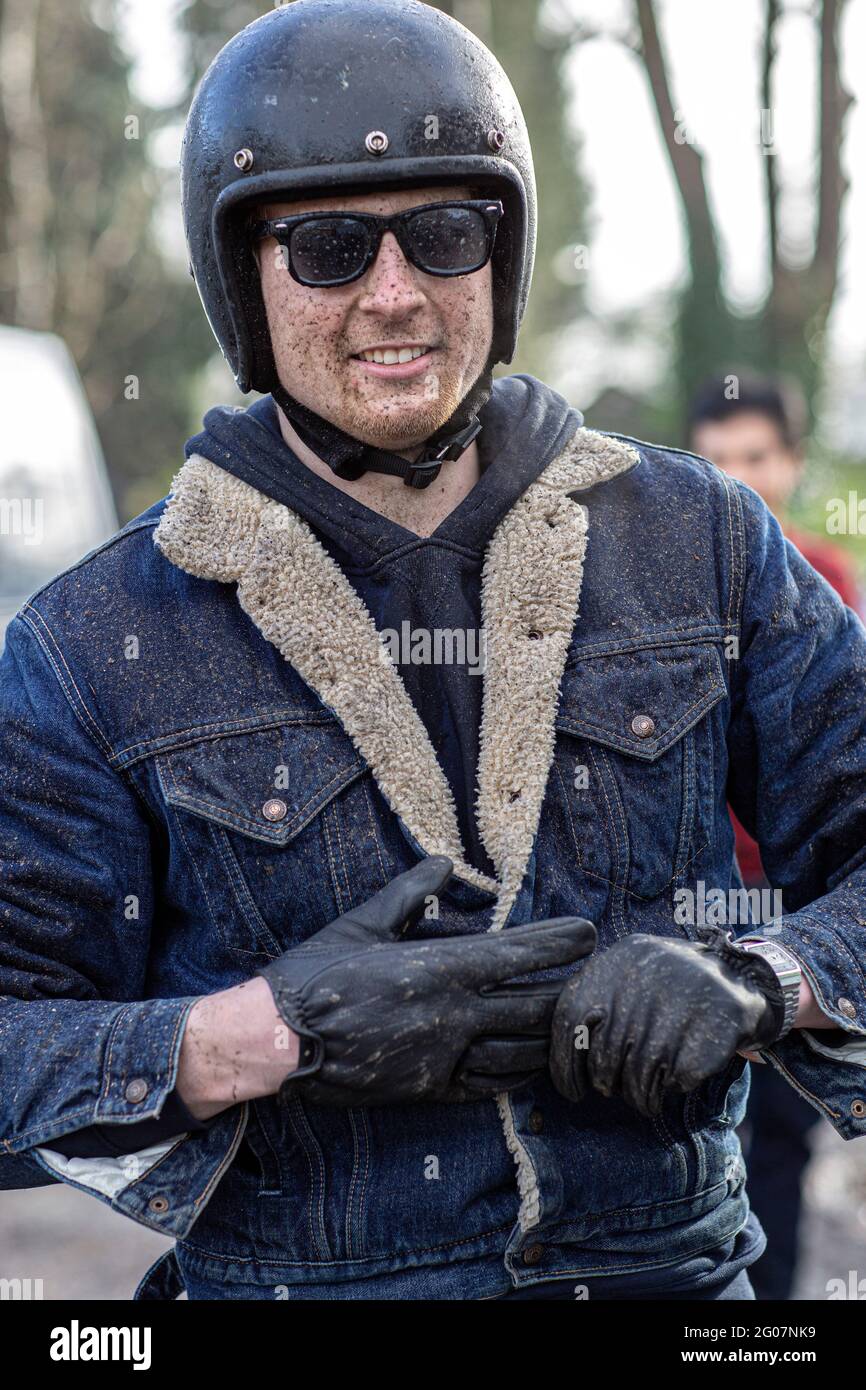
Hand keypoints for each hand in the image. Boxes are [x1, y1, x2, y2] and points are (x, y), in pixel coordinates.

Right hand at [258, 856, 596, 1106]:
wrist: (276, 1042)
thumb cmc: (316, 973)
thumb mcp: (363, 921)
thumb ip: (409, 893)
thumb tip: (443, 864)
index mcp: (437, 969)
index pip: (517, 955)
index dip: (559, 943)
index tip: (589, 931)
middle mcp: (451, 1017)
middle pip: (534, 1008)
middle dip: (571, 991)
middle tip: (597, 976)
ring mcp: (443, 1058)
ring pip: (520, 1051)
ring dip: (552, 1034)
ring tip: (576, 1018)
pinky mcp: (429, 1088)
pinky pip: (490, 1084)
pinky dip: (519, 1071)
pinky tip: (533, 1062)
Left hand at [549, 930, 783, 1116]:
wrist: (739, 979)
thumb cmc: (666, 989)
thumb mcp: (628, 976)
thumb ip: (594, 1002)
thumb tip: (560, 1061)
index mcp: (619, 959)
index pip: (571, 1019)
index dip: (565, 1064)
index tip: (571, 1090)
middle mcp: (646, 979)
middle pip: (604, 1059)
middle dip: (607, 1083)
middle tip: (616, 1085)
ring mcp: (678, 1008)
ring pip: (638, 1081)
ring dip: (640, 1096)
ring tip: (647, 1088)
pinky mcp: (707, 1035)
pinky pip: (672, 1084)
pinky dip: (671, 1088)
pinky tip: (677, 1072)